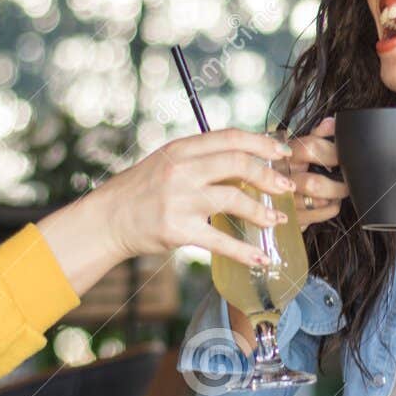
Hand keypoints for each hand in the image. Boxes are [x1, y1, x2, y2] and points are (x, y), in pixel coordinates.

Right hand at [85, 128, 296, 267]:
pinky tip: (261, 257)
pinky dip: (245, 251)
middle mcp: (181, 170)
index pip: (230, 137)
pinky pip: (220, 241)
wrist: (107, 219)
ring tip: (278, 220)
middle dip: (269, 176)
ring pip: (233, 200)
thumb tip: (243, 158)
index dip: (262, 143)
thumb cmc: (141, 191)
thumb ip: (200, 158)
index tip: (283, 153)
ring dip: (262, 212)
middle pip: (238, 164)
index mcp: (182, 149)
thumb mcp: (167, 162)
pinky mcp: (178, 229)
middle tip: (288, 187)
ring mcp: (179, 199)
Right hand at [285, 116, 348, 230]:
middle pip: (314, 183)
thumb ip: (315, 135)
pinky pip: (317, 215)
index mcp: (286, 155)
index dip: (333, 153)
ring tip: (338, 191)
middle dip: (338, 185)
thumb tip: (332, 123)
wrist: (257, 191)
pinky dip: (330, 209)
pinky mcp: (289, 217)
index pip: (311, 148)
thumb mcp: (295, 147)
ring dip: (335, 197)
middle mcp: (283, 178)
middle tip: (348, 181)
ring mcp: (284, 199)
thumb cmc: (283, 167)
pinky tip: (330, 202)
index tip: (345, 157)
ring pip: (317, 202)